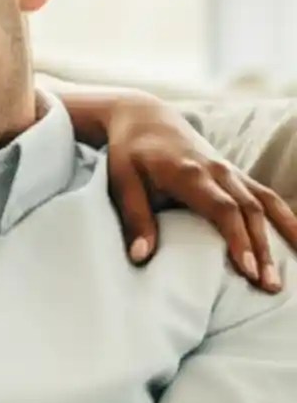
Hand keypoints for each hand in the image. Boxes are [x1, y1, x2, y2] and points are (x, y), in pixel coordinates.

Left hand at [105, 96, 296, 292]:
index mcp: (190, 173)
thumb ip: (134, 217)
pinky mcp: (235, 174)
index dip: (237, 239)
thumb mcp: (122, 181)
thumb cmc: (129, 151)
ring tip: (286, 274)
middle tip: (270, 285)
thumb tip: (140, 257)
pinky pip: (267, 196)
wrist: (144, 116)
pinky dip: (286, 218)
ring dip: (280, 237)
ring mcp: (230, 171)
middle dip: (262, 250)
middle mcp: (217, 171)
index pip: (223, 209)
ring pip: (265, 204)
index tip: (247, 269)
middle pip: (249, 211)